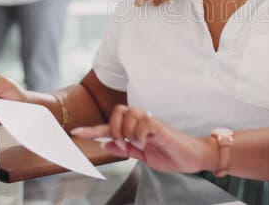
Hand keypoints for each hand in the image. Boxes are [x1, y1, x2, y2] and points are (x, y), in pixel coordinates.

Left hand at [71, 105, 215, 173]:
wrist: (194, 158)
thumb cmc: (172, 155)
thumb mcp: (144, 156)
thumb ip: (126, 149)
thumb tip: (106, 144)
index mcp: (137, 129)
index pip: (111, 125)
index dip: (92, 129)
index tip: (75, 133)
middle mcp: (142, 122)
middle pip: (118, 111)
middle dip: (112, 127)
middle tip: (121, 142)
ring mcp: (151, 123)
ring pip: (128, 115)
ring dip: (126, 132)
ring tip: (136, 144)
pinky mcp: (160, 128)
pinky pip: (143, 123)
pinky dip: (139, 134)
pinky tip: (144, 142)